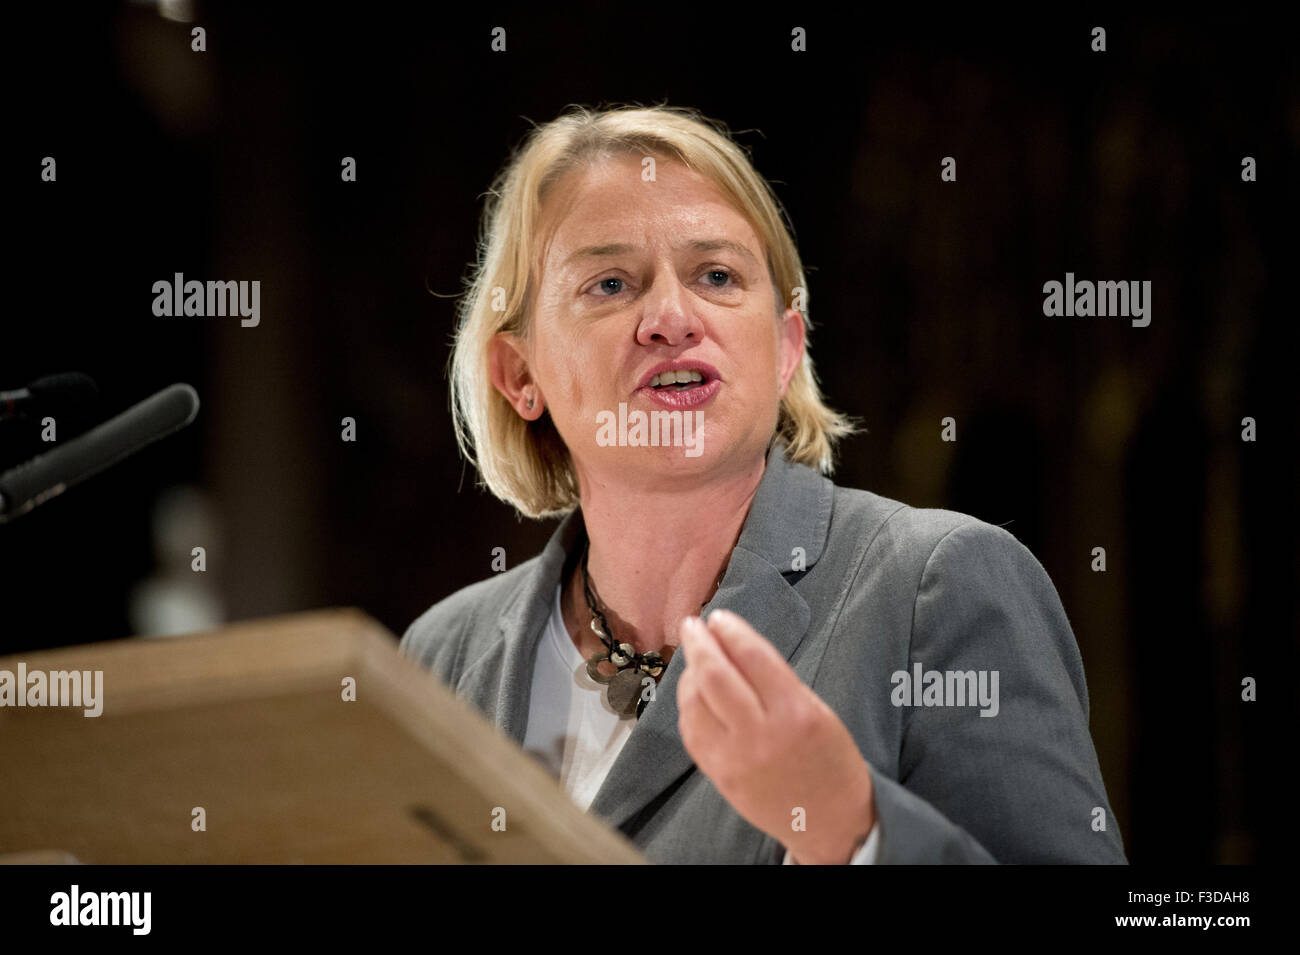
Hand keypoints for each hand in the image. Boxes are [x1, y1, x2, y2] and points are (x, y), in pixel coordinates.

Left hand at [676, 608, 875, 863]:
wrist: (830, 821)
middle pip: (715, 676)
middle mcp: (762, 734)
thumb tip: (736, 649)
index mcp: (795, 712)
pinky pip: (691, 731)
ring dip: (689, 673)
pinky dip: (687, 705)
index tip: (719, 617)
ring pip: (696, 702)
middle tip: (692, 625)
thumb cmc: (831, 762)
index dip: (731, 631)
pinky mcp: (718, 775)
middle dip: (699, 644)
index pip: (753, 657)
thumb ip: (777, 682)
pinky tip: (693, 692)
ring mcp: (734, 757)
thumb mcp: (819, 712)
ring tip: (694, 658)